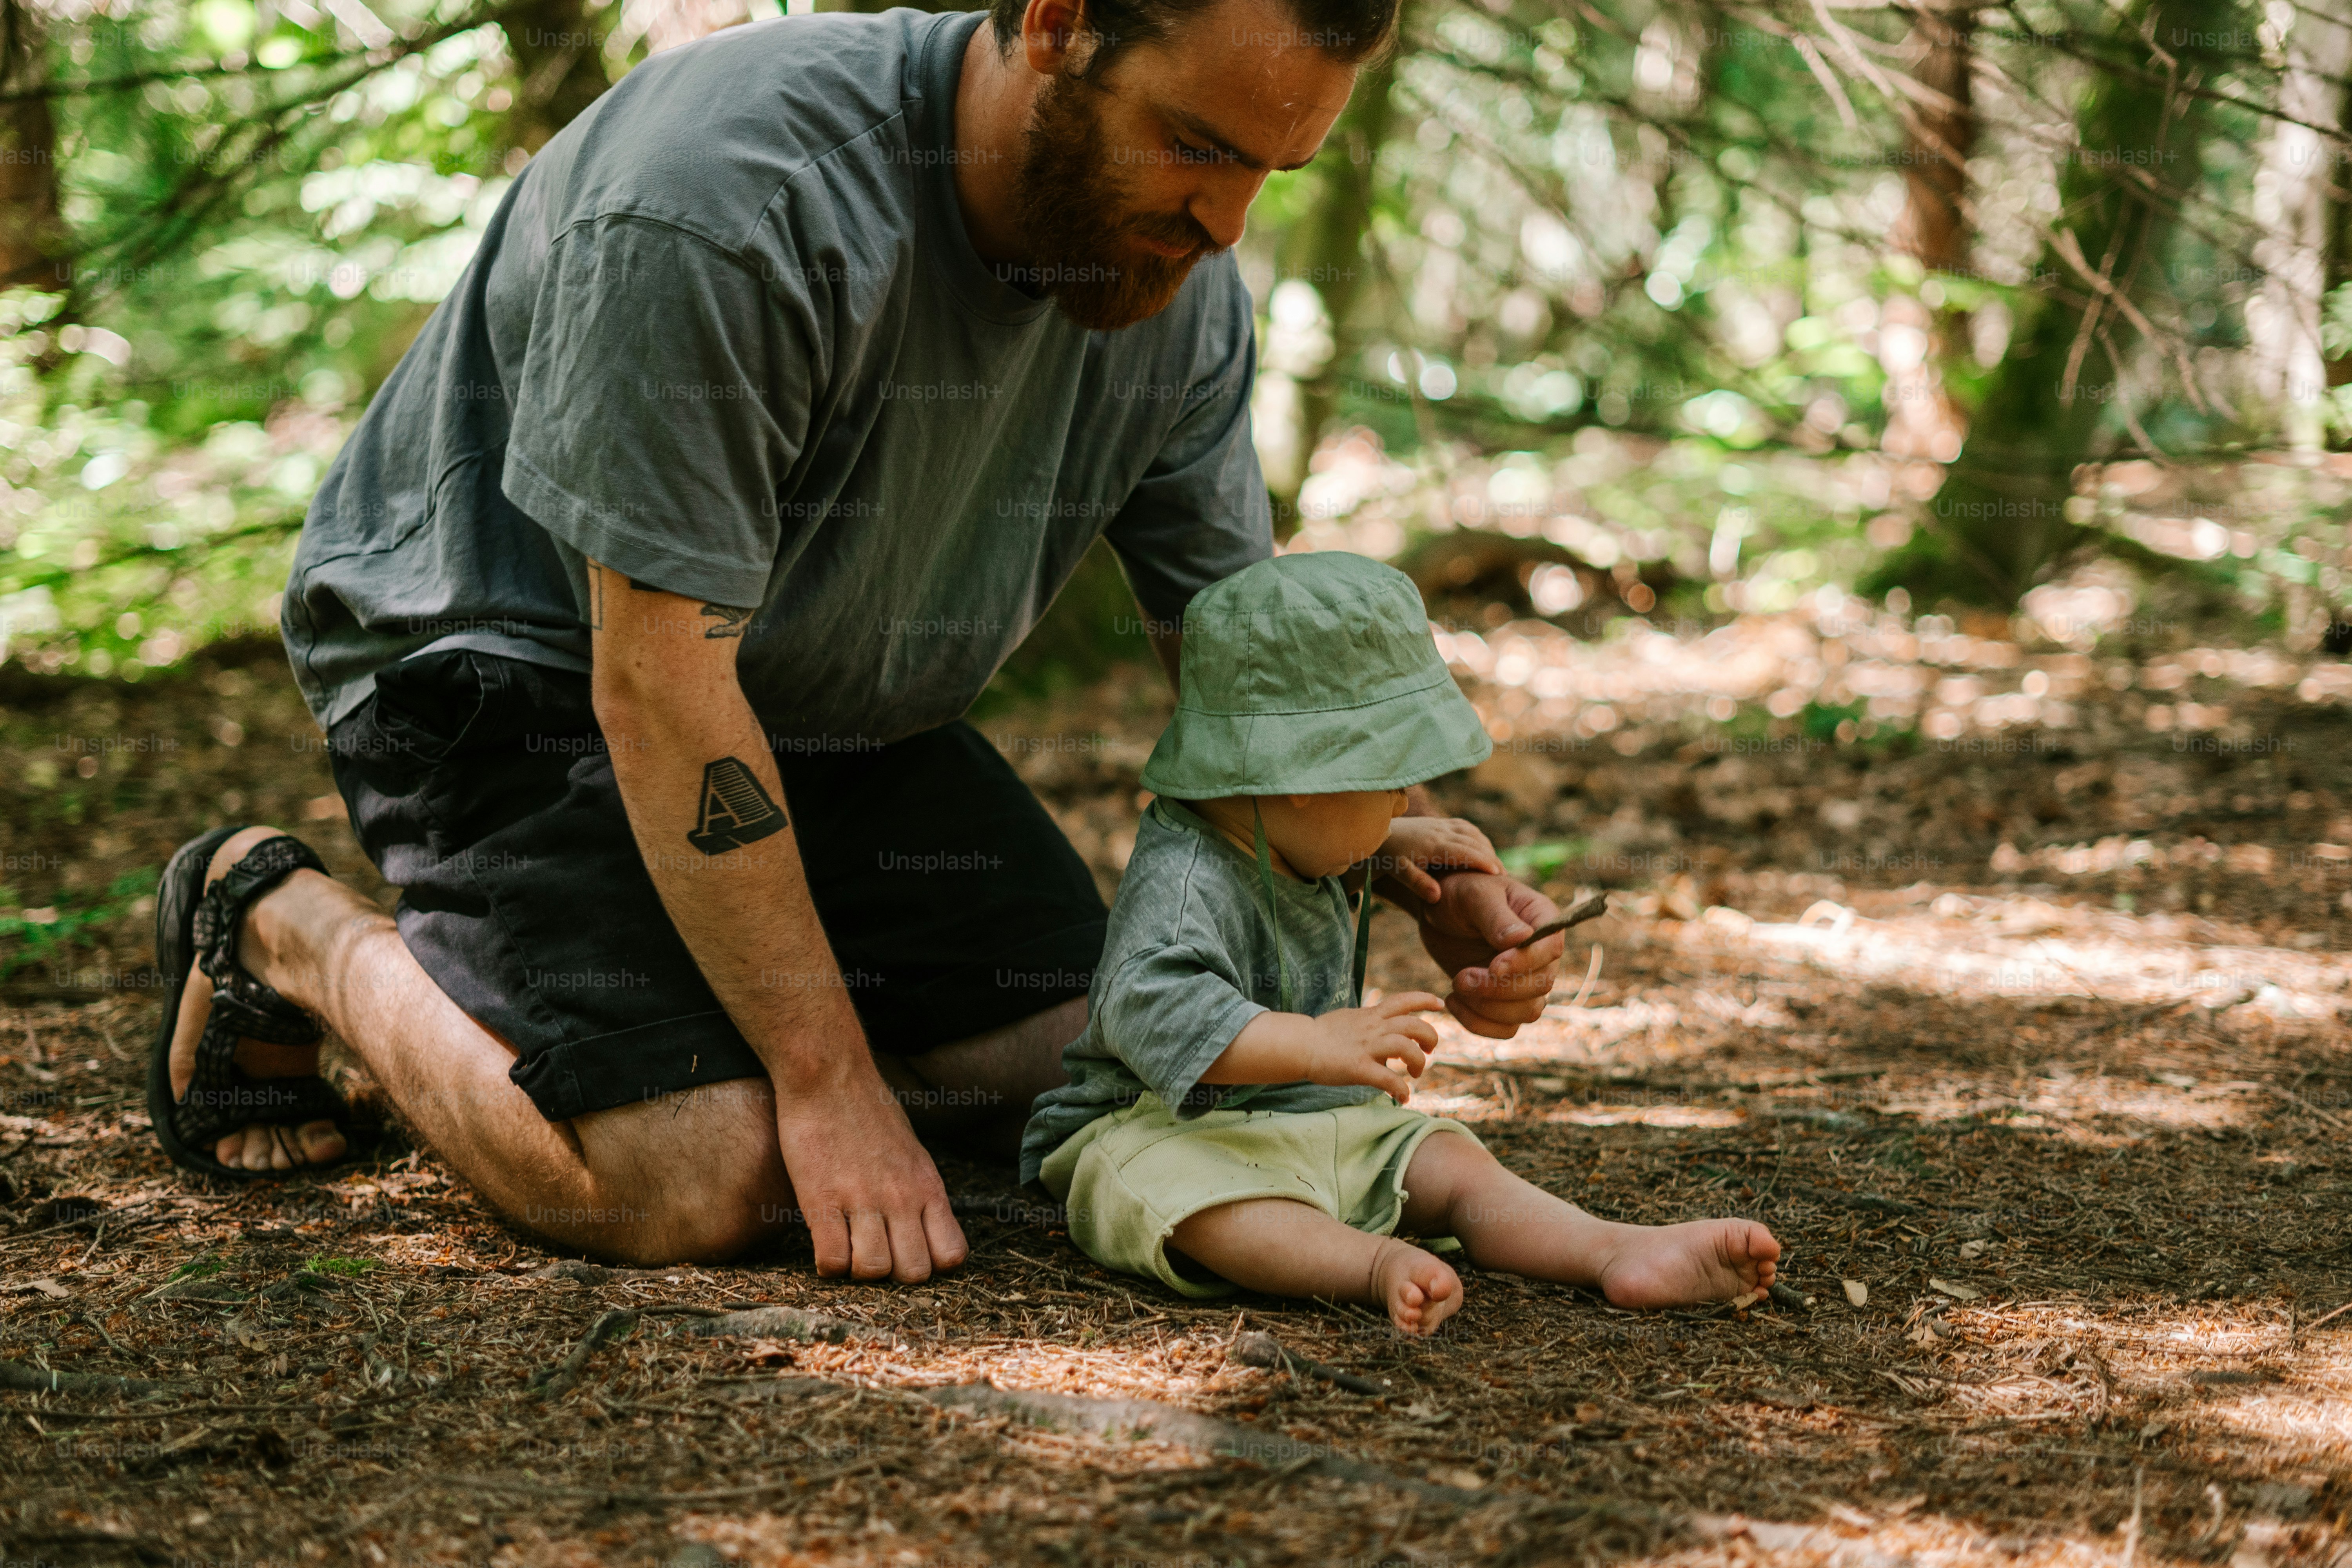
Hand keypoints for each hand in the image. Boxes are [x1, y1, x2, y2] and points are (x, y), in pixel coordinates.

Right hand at [773, 1074, 966, 1282]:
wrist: (830, 1076)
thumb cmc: (870, 1112)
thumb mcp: (912, 1153)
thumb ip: (920, 1192)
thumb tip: (924, 1230)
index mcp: (928, 1186)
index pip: (951, 1255)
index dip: (931, 1264)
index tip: (909, 1252)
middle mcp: (901, 1197)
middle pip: (912, 1273)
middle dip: (893, 1273)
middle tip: (874, 1252)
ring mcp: (862, 1200)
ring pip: (872, 1271)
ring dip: (857, 1269)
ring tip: (848, 1247)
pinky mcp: (821, 1199)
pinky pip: (832, 1260)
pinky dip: (828, 1265)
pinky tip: (825, 1244)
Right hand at [1299, 992, 1445, 1103]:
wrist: (1299, 1044)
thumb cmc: (1321, 1034)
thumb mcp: (1350, 1019)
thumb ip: (1369, 1022)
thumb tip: (1381, 1028)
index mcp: (1371, 1015)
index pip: (1403, 1000)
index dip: (1425, 1000)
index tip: (1439, 1004)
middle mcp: (1373, 1028)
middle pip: (1414, 1025)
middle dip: (1430, 1036)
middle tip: (1429, 1050)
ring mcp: (1367, 1047)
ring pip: (1406, 1047)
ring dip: (1418, 1061)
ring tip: (1415, 1073)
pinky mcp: (1359, 1068)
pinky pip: (1389, 1079)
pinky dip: (1401, 1090)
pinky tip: (1402, 1098)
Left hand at [1371, 816, 1501, 902]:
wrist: (1377, 834)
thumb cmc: (1388, 857)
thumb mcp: (1398, 872)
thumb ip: (1417, 883)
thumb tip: (1437, 896)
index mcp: (1432, 845)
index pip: (1464, 852)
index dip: (1483, 862)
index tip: (1499, 874)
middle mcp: (1439, 831)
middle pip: (1473, 842)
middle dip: (1490, 857)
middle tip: (1504, 875)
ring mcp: (1440, 825)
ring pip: (1471, 832)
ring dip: (1486, 846)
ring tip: (1495, 865)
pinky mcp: (1439, 823)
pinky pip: (1465, 826)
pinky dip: (1477, 837)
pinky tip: (1482, 848)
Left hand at [1410, 874, 1565, 1038]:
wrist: (1438, 912)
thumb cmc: (1459, 893)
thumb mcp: (1473, 896)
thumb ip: (1496, 917)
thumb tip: (1521, 939)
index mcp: (1543, 919)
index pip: (1551, 949)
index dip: (1525, 963)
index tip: (1493, 966)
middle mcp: (1542, 953)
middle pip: (1541, 986)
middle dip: (1499, 989)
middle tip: (1461, 977)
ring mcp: (1526, 980)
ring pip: (1528, 1012)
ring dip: (1489, 1008)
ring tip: (1456, 985)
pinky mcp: (1505, 1001)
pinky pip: (1506, 1028)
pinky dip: (1480, 1024)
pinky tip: (1452, 1002)